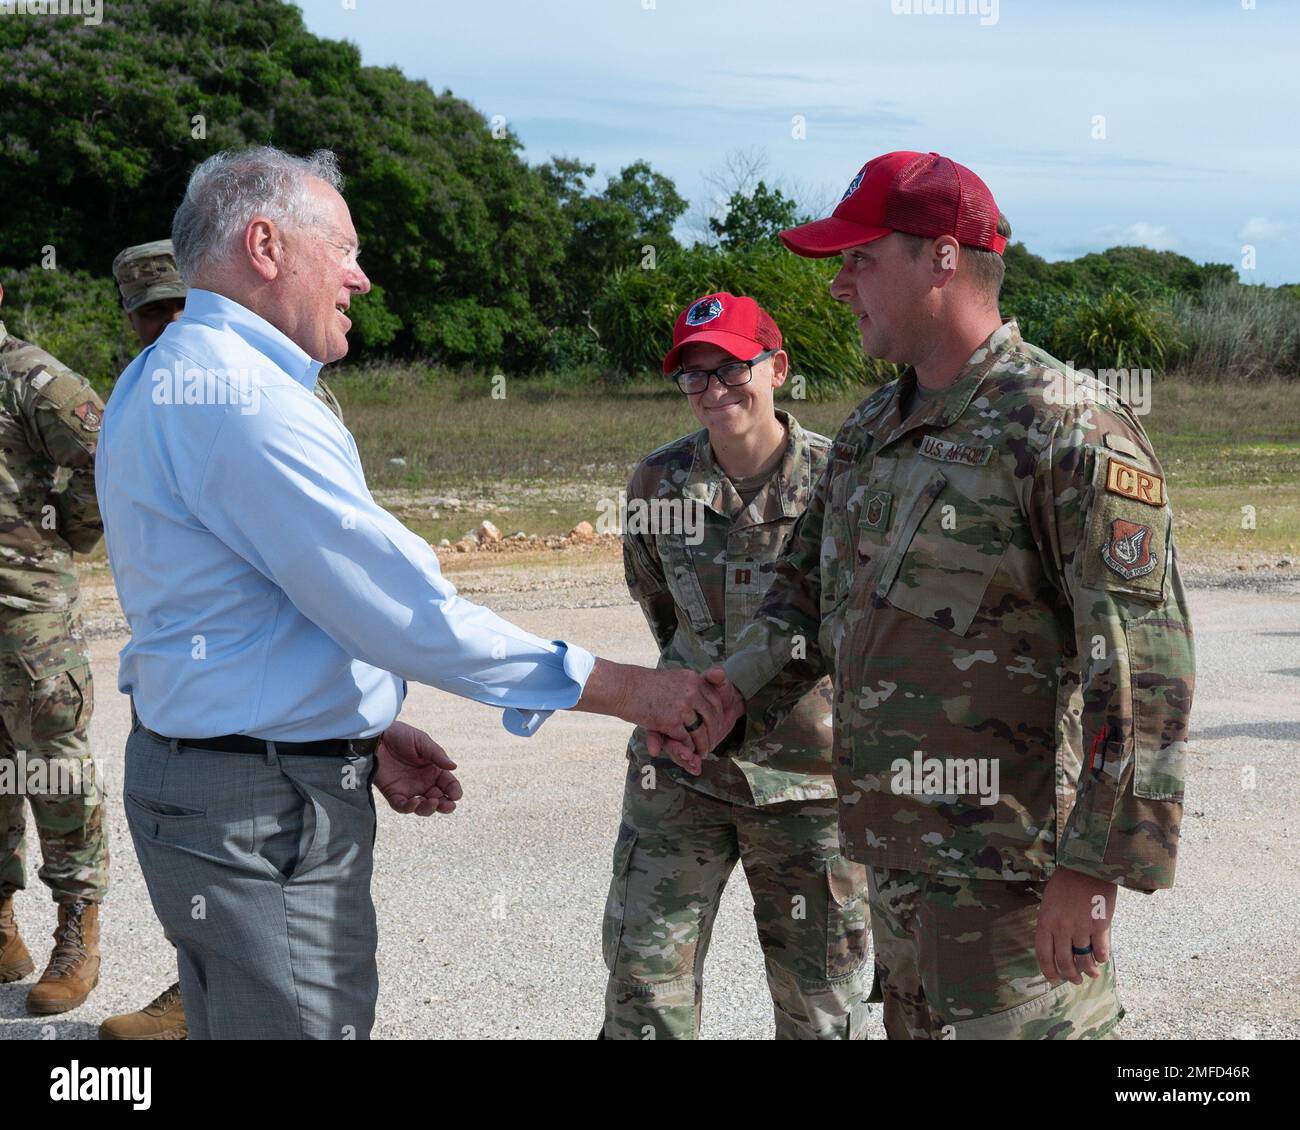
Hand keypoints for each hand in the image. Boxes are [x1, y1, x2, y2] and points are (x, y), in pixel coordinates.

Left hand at [374, 721, 462, 815]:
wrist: (376, 737)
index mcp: (433, 770)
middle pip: (438, 799)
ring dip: (428, 809)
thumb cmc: (400, 735)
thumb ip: (437, 755)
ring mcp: (408, 789)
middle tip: (448, 805)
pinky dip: (409, 808)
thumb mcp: (422, 742)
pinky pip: (402, 806)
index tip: (456, 795)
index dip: (454, 791)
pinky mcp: (393, 793)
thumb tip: (454, 767)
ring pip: (421, 807)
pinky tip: (414, 803)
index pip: (448, 785)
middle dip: (445, 805)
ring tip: (432, 802)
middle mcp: (423, 782)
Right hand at [573, 660, 743, 774]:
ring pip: (701, 731)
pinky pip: (686, 739)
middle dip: (713, 733)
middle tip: (712, 744)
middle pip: (712, 717)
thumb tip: (705, 699)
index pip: (716, 700)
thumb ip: (691, 688)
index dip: (718, 716)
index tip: (717, 727)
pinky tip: (688, 752)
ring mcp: (682, 706)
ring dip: (702, 745)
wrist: (624, 688)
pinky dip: (687, 748)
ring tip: (702, 753)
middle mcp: (692, 691)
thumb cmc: (646, 685)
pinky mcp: (671, 721)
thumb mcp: (674, 679)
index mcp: (694, 679)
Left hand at [1036, 866, 1116, 984]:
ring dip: (1088, 970)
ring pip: (1084, 960)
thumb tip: (1057, 945)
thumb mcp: (1049, 902)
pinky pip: (1101, 951)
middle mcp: (1062, 928)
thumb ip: (1051, 924)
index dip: (1048, 971)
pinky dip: (1101, 958)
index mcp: (1045, 922)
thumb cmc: (1066, 882)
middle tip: (1075, 980)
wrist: (1087, 867)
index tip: (1054, 979)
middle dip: (1070, 975)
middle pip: (1065, 962)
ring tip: (1091, 974)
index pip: (1044, 955)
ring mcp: (1082, 928)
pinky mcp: (1100, 927)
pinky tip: (1101, 959)